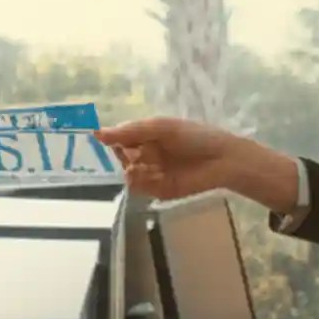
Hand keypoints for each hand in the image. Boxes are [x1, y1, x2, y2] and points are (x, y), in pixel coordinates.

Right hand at [95, 117, 298, 212]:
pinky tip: (153, 175)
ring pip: (128, 174)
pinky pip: (140, 188)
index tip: (97, 140)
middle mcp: (146, 155)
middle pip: (120, 158)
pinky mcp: (159, 191)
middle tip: (129, 155)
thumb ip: (130, 131)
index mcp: (147, 136)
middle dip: (121, 157)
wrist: (222, 160)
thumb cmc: (194, 136)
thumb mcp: (161, 128)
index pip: (120, 138)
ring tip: (144, 166)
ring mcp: (152, 174)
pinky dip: (142, 182)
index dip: (110, 140)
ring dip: (132, 170)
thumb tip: (98, 133)